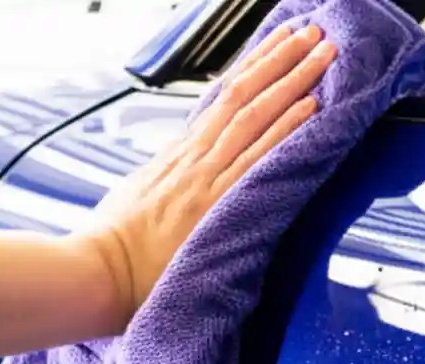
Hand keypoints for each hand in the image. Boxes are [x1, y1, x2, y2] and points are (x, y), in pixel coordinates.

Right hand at [82, 23, 336, 325]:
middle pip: (243, 94)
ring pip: (255, 114)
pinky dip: (285, 128)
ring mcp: (207, 177)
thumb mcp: (135, 196)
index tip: (278, 44)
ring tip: (324, 54)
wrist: (100, 270)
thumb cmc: (112, 243)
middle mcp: (194, 157)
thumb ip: (164, 178)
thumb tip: (177, 169)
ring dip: (293, 81)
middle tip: (313, 33)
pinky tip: (312, 107)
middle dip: (280, 60)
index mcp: (177, 154)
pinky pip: (258, 156)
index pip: (222, 99)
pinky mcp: (217, 203)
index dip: (253, 68)